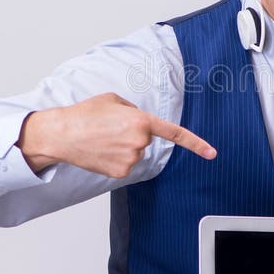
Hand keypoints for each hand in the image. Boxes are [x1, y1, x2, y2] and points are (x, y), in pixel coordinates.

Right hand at [16, 92, 215, 176]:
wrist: (61, 134)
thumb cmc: (85, 114)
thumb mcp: (114, 100)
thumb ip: (135, 110)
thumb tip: (141, 122)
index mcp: (142, 121)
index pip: (175, 133)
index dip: (196, 143)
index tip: (212, 153)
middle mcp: (140, 141)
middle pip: (146, 140)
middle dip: (132, 134)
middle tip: (110, 128)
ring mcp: (131, 159)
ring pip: (135, 153)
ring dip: (122, 146)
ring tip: (102, 138)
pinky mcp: (121, 172)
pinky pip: (126, 164)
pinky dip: (115, 159)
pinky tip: (101, 151)